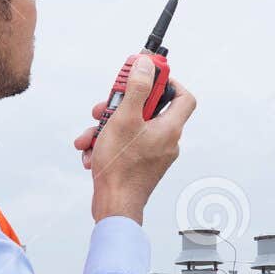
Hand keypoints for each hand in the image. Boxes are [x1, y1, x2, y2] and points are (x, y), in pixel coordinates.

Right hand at [72, 54, 194, 224]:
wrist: (114, 208)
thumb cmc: (121, 168)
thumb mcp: (124, 119)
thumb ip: (136, 89)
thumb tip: (146, 65)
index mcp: (170, 128)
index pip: (183, 96)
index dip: (167, 82)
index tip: (146, 75)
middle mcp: (166, 141)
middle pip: (148, 110)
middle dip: (121, 106)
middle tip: (105, 106)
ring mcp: (154, 155)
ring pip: (131, 128)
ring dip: (107, 128)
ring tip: (90, 136)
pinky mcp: (140, 166)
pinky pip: (125, 146)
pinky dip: (107, 145)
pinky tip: (91, 153)